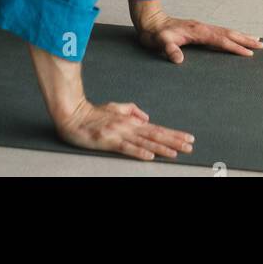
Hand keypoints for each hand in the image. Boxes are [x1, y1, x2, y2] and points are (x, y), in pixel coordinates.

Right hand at [54, 97, 194, 162]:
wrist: (73, 115)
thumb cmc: (93, 113)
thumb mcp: (115, 108)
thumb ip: (132, 110)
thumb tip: (147, 117)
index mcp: (131, 121)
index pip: (157, 128)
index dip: (173, 134)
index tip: (188, 138)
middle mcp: (128, 127)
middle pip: (155, 135)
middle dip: (174, 141)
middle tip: (190, 146)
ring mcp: (119, 133)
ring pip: (145, 141)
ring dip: (162, 147)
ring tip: (176, 152)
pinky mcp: (108, 140)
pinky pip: (126, 148)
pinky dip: (138, 151)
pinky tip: (150, 155)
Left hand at [135, 12, 262, 63]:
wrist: (149, 20)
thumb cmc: (154, 34)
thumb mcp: (159, 42)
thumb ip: (169, 49)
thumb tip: (179, 59)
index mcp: (197, 31)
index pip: (220, 40)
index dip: (234, 47)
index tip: (249, 53)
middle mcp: (202, 27)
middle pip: (228, 33)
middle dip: (245, 39)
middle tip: (262, 44)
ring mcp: (201, 27)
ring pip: (226, 32)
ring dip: (241, 36)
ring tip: (256, 40)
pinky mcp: (199, 29)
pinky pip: (220, 32)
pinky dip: (231, 35)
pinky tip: (235, 37)